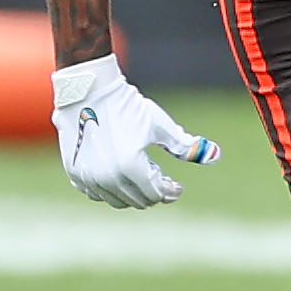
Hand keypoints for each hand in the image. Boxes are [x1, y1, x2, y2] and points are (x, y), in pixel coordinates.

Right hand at [51, 55, 218, 208]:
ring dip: (132, 193)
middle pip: (138, 201)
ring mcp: (88, 177)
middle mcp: (108, 178)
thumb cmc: (127, 105)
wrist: (87, 90)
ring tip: (140, 175)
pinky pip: (95, 193)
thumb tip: (216, 156)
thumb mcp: (160, 125)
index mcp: (131, 167)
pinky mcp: (75, 173)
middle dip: (153, 192)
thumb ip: (186, 146)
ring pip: (116, 201)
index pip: (156, 194)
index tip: (177, 186)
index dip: (170, 191)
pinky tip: (118, 175)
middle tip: (160, 179)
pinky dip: (109, 189)